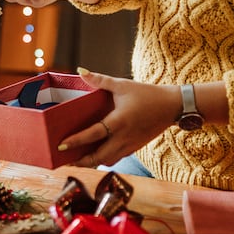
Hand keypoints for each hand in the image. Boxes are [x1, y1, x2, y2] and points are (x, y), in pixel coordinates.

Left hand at [58, 68, 179, 168]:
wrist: (172, 106)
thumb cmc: (147, 94)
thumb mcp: (123, 85)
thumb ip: (100, 80)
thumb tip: (81, 71)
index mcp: (119, 121)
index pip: (93, 135)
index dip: (76, 141)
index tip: (61, 145)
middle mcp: (123, 137)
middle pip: (98, 157)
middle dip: (80, 161)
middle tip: (64, 159)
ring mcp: (130, 145)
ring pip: (107, 161)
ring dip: (92, 162)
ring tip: (77, 159)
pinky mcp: (135, 147)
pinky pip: (116, 158)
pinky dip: (104, 159)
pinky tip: (95, 154)